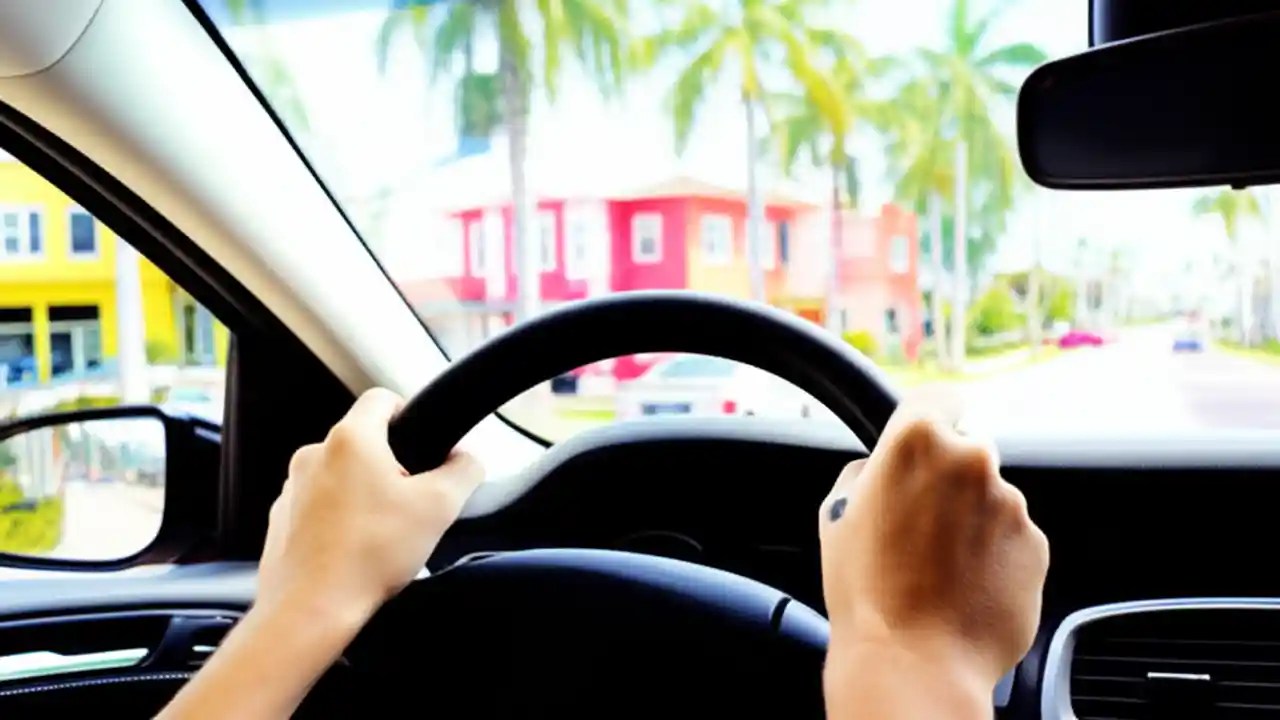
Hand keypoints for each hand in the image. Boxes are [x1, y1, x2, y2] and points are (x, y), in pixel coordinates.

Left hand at [257, 387, 483, 622]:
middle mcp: (314, 455)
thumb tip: (467, 460)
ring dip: (364, 494)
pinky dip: (339, 520)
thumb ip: (464, 470)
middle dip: (391, 465)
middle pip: (364, 442)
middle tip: (412, 501)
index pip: (382, 398)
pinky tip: (357, 549)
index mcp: (352, 440)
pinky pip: (319, 506)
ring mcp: (292, 487)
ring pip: (341, 476)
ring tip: (384, 533)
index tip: (423, 441)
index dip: (410, 413)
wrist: (311, 608)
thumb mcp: (439, 507)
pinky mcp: (283, 519)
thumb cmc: (368, 556)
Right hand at [819, 390, 1048, 693]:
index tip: (930, 436)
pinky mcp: (1036, 543)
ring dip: (972, 520)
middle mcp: (972, 459)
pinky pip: (1012, 537)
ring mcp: (1010, 502)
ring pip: (991, 497)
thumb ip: (867, 473)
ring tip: (939, 566)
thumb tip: (879, 470)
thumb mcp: (837, 514)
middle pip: (968, 450)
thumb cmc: (867, 590)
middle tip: (920, 522)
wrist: (914, 660)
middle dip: (950, 478)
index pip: (939, 396)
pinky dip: (995, 554)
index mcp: (917, 439)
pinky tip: (964, 584)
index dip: (932, 418)